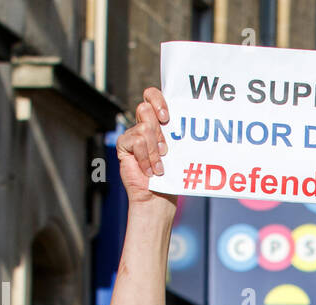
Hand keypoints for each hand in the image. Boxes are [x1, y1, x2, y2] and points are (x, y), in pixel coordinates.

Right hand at [116, 88, 177, 215]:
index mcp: (158, 122)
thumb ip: (177, 133)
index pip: (151, 96)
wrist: (158, 197)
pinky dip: (145, 158)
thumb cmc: (171, 175)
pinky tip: (149, 170)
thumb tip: (191, 119)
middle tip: (164, 149)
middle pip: (145, 108)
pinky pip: (136, 142)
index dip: (157, 100)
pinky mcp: (124, 146)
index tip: (166, 117)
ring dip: (154, 150)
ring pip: (143, 128)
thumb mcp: (178, 150)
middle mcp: (143, 125)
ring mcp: (132, 135)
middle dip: (158, 130)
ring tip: (158, 166)